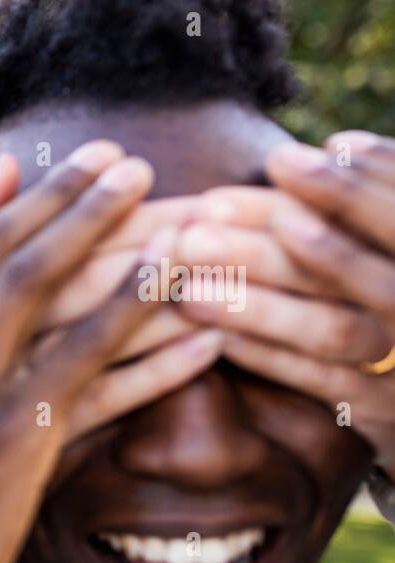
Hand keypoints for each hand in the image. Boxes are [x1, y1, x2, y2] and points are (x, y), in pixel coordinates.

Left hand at [172, 134, 394, 475]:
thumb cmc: (385, 303)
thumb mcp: (383, 252)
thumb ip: (363, 209)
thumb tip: (333, 148)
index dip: (344, 184)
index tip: (278, 159)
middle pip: (357, 267)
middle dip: (278, 237)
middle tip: (203, 212)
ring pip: (334, 329)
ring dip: (258, 301)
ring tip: (187, 278)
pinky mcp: (385, 415)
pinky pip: (320, 383)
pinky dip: (267, 353)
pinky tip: (212, 333)